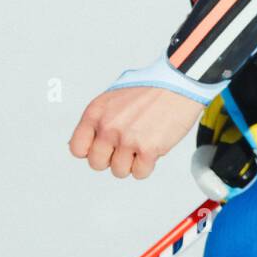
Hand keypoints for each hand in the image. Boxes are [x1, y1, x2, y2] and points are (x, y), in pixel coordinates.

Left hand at [69, 86, 205, 179]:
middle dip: (111, 158)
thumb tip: (89, 141)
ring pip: (119, 171)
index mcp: (96, 111)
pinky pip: (140, 174)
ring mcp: (127, 139)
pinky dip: (147, 165)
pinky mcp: (148, 149)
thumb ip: (101, 117)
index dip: (91, 150)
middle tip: (126, 146)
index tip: (103, 147)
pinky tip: (153, 147)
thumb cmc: (152, 86)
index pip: (77, 147)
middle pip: (96, 163)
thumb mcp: (116, 94)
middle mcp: (108, 126)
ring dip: (132, 162)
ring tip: (142, 144)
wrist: (179, 82)